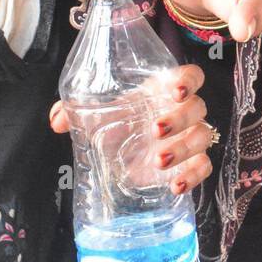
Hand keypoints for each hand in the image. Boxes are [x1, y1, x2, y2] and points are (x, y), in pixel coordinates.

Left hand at [48, 64, 214, 195]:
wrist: (120, 157)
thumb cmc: (114, 125)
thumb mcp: (94, 114)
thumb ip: (74, 110)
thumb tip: (57, 121)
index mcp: (162, 90)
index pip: (191, 76)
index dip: (188, 81)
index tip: (176, 92)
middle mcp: (181, 111)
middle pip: (198, 107)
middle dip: (180, 119)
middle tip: (155, 130)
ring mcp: (188, 138)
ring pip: (203, 137)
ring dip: (184, 148)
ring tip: (157, 161)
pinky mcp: (189, 164)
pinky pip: (203, 167)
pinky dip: (193, 177)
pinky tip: (174, 185)